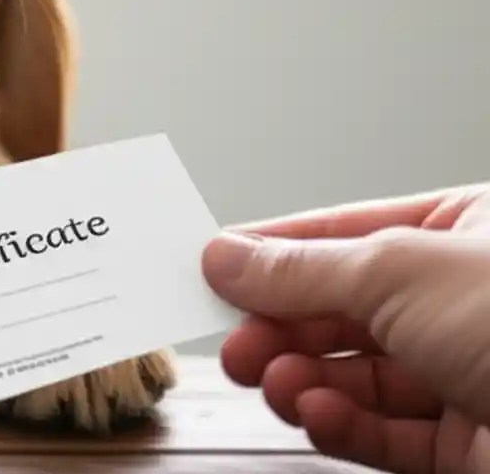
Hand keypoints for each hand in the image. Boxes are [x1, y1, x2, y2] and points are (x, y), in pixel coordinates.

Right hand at [202, 183, 489, 472]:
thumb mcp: (400, 270)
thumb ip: (304, 267)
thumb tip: (228, 256)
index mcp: (468, 231)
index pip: (347, 233)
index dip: (276, 249)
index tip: (213, 266)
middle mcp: (466, 301)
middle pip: (344, 309)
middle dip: (281, 325)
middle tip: (231, 338)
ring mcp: (470, 374)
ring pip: (358, 374)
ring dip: (302, 377)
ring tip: (269, 379)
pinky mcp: (471, 445)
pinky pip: (386, 430)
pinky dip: (340, 423)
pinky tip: (314, 412)